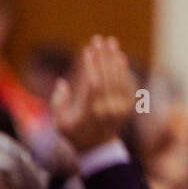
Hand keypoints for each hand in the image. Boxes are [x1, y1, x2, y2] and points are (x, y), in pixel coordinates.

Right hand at [51, 35, 136, 152]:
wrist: (98, 149)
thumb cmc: (74, 134)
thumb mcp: (60, 122)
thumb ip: (59, 103)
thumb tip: (63, 82)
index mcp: (91, 112)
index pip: (93, 84)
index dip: (91, 66)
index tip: (87, 50)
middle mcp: (109, 109)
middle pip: (108, 77)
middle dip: (103, 56)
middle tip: (99, 39)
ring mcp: (121, 108)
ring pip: (120, 79)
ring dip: (115, 59)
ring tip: (112, 43)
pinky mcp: (129, 106)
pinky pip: (128, 84)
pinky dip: (125, 70)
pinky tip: (120, 58)